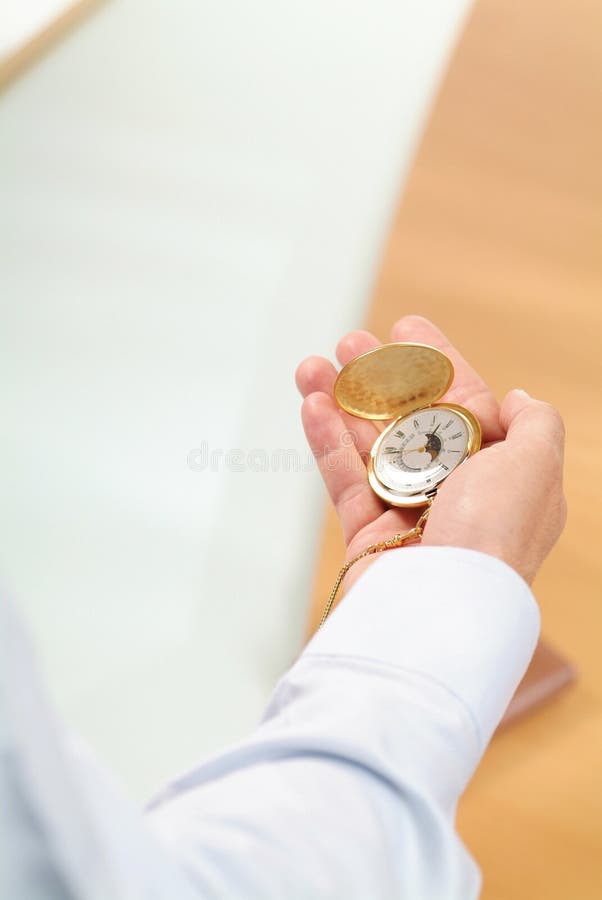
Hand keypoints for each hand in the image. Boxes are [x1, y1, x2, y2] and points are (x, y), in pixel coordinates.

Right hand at [296, 315, 565, 591]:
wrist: (438, 610)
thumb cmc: (493, 537)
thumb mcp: (536, 467)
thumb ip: (536, 425)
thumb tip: (520, 398)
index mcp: (499, 471)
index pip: (465, 402)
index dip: (436, 362)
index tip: (406, 327)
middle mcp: (456, 490)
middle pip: (410, 418)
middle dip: (379, 377)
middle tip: (351, 341)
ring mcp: (409, 513)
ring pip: (369, 445)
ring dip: (341, 401)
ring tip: (313, 366)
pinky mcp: (368, 534)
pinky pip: (345, 479)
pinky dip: (327, 442)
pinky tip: (312, 405)